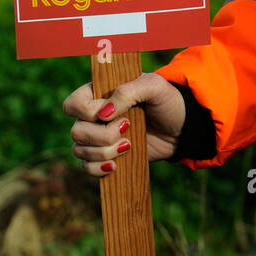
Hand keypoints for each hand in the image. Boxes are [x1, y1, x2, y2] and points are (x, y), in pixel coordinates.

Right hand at [63, 71, 187, 174]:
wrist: (181, 128)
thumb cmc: (167, 101)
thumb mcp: (154, 86)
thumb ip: (128, 92)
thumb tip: (103, 114)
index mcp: (99, 93)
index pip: (73, 104)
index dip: (88, 112)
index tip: (114, 113)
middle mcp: (93, 115)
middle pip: (76, 131)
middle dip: (102, 135)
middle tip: (127, 128)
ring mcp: (98, 137)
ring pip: (79, 150)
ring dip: (104, 152)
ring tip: (128, 146)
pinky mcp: (105, 156)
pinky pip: (86, 167)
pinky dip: (98, 169)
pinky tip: (115, 166)